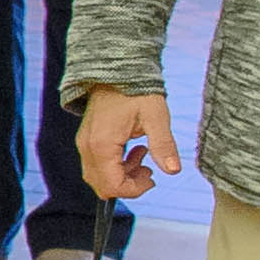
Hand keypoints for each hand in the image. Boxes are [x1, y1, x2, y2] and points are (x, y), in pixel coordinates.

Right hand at [76, 86, 180, 206]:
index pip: (113, 185)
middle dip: (127, 185)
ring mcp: (85, 144)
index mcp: (103, 145)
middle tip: (148, 169)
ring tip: (142, 157)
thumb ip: (163, 145)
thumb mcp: (156, 117)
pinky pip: (96, 166)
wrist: (117, 69)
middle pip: (102, 186)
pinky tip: (132, 151)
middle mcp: (88, 147)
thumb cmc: (136, 90)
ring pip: (98, 178)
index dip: (134, 190)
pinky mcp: (88, 140)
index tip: (153, 178)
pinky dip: (114, 167)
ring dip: (121, 176)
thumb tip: (173, 170)